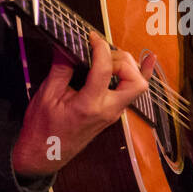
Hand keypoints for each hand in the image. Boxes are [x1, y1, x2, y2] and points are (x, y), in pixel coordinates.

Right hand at [12, 32, 154, 176]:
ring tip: (106, 57)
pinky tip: (149, 60)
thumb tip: (67, 44)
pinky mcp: (112, 112)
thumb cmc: (43, 128)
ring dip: (127, 66)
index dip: (99, 48)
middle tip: (99, 53)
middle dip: (120, 60)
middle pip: (133, 79)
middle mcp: (107, 110)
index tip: (91, 37)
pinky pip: (132, 92)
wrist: (45, 154)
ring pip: (137, 85)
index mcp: (89, 106)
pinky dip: (142, 74)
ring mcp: (113, 113)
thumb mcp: (46, 95)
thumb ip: (60, 68)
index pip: (104, 71)